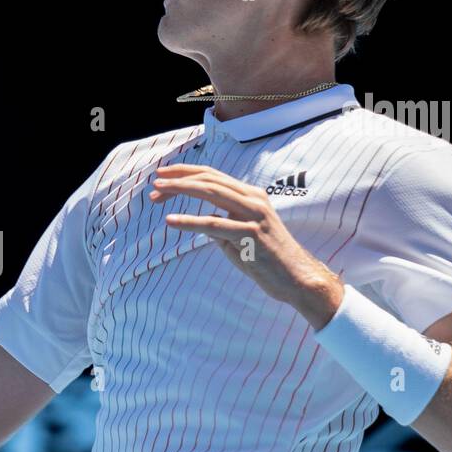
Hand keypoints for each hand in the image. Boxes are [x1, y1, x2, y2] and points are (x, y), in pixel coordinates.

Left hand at [148, 163, 343, 328]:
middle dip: (178, 179)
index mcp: (250, 195)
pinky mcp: (251, 234)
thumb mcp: (240, 235)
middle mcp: (253, 198)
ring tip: (157, 194)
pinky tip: (170, 221)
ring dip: (180, 191)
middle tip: (154, 184)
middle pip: (209, 179)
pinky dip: (189, 222)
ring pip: (211, 193)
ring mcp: (254, 214)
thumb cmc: (266, 258)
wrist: (297, 278)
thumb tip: (200, 222)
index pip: (213, 176)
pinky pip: (214, 225)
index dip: (186, 173)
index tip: (163, 175)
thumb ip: (221, 223)